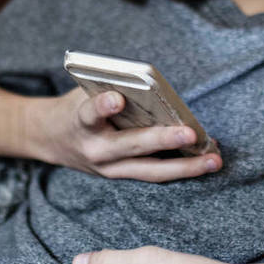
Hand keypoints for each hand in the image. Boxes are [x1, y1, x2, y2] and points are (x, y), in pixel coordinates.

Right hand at [35, 87, 221, 182]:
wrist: (49, 139)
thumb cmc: (75, 107)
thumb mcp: (83, 92)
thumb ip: (111, 88)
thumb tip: (154, 87)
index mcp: (80, 121)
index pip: (90, 112)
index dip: (103, 106)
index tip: (117, 98)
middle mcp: (95, 149)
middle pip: (132, 146)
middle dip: (163, 140)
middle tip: (190, 133)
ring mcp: (109, 168)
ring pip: (151, 171)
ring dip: (185, 167)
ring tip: (213, 159)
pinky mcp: (121, 176)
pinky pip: (154, 174)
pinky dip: (181, 167)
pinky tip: (205, 160)